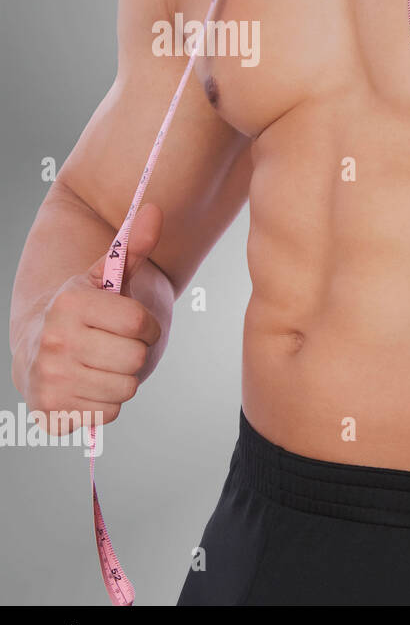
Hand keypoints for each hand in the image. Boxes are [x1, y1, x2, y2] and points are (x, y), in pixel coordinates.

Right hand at [13, 203, 165, 434]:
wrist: (40, 349)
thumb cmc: (86, 312)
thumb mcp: (108, 278)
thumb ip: (133, 246)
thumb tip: (154, 209)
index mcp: (69, 304)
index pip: (141, 324)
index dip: (144, 326)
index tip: (127, 323)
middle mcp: (52, 342)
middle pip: (135, 360)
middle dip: (133, 354)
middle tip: (112, 345)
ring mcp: (48, 380)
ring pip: (125, 389)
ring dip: (121, 379)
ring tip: (99, 364)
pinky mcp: (50, 413)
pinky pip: (107, 415)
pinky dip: (105, 404)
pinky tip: (88, 386)